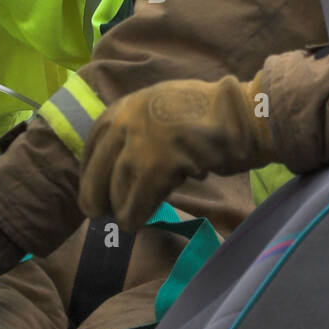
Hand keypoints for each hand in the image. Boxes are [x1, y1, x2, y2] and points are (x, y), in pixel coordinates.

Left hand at [78, 73, 273, 231]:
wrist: (239, 116)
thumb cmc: (209, 111)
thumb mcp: (163, 104)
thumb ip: (139, 122)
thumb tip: (120, 154)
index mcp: (126, 106)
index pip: (93, 142)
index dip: (88, 168)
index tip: (89, 184)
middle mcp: (127, 122)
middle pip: (98, 169)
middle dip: (94, 195)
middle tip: (97, 213)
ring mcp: (141, 144)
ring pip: (116, 189)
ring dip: (119, 208)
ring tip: (125, 219)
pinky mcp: (157, 167)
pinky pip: (138, 202)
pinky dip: (135, 216)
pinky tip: (136, 224)